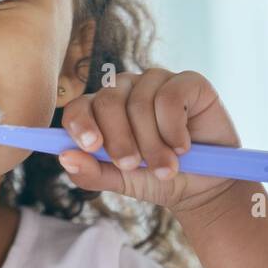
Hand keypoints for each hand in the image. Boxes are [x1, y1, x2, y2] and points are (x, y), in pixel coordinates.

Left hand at [57, 68, 242, 215]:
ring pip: (140, 103)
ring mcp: (156, 81)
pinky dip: (174, 129)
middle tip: (133, 166)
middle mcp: (126, 89)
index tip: (92, 147)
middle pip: (108, 102)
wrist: (202, 185)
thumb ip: (90, 172)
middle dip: (120, 141)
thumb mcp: (120, 181)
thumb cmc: (155, 179)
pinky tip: (182, 146)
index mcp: (101, 109)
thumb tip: (65, 157)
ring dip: (152, 144)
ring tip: (165, 167)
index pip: (79, 107)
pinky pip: (170, 98)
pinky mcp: (188, 81)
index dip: (81, 124)